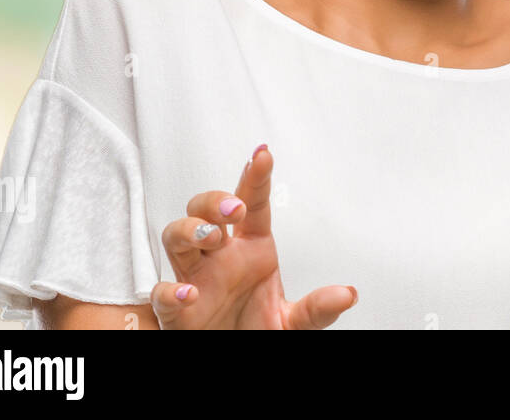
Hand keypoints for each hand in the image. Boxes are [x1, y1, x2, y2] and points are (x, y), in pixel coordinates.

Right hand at [150, 145, 357, 328]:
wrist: (234, 355)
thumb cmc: (254, 329)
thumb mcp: (293, 321)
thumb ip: (317, 308)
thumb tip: (347, 295)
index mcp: (251, 250)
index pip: (253, 204)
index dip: (255, 178)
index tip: (262, 155)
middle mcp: (220, 258)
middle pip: (204, 210)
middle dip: (215, 201)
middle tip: (235, 209)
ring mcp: (195, 279)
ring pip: (176, 238)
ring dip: (190, 230)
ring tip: (211, 237)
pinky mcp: (177, 310)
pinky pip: (163, 294)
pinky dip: (171, 292)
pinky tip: (189, 292)